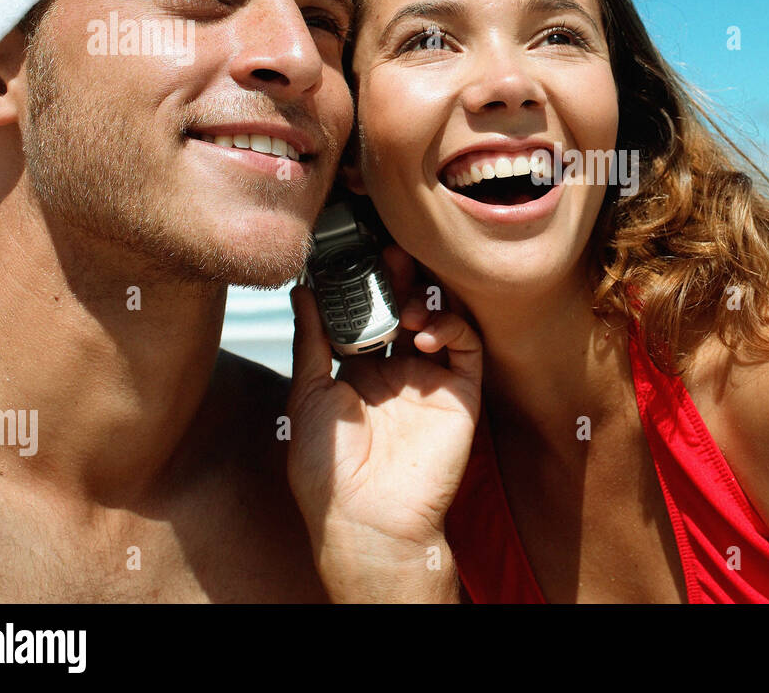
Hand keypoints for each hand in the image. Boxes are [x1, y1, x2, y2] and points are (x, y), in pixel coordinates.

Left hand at [286, 246, 481, 601]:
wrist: (366, 517)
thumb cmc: (327, 469)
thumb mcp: (307, 395)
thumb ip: (312, 340)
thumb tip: (302, 290)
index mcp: (357, 373)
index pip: (366, 313)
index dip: (363, 284)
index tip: (352, 253)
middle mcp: (396, 372)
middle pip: (404, 308)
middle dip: (398, 278)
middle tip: (390, 251)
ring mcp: (430, 380)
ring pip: (438, 319)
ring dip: (423, 299)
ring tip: (404, 301)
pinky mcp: (461, 393)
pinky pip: (466, 346)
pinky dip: (450, 327)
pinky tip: (423, 333)